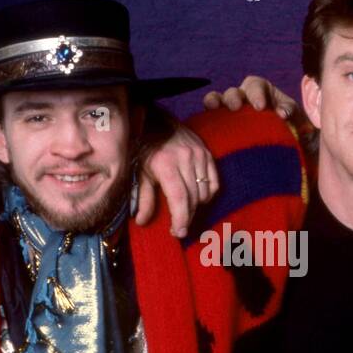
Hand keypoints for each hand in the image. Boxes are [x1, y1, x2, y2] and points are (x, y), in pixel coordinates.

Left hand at [136, 122, 218, 236]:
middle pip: (193, 198)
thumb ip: (143, 197)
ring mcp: (199, 155)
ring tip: (185, 211)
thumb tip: (142, 222)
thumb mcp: (138, 171)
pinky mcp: (207, 153)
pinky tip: (197, 198)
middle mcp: (185, 158)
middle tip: (178, 228)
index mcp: (165, 163)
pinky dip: (207, 194)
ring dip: (196, 207)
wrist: (155, 120)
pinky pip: (214, 183)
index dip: (181, 218)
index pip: (179, 197)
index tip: (178, 232)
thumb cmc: (144, 147)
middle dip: (187, 217)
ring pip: (204, 192)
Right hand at [203, 76, 311, 132]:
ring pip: (216, 100)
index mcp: (261, 92)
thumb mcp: (297, 119)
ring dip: (213, 102)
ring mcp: (229, 113)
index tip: (260, 106)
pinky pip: (209, 121)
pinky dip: (205, 120)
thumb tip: (282, 114)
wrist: (286, 149)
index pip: (255, 85)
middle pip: (233, 92)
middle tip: (236, 108)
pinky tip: (204, 127)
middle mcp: (243, 99)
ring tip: (213, 108)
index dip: (255, 93)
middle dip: (233, 98)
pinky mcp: (221, 128)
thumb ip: (292, 112)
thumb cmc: (292, 129)